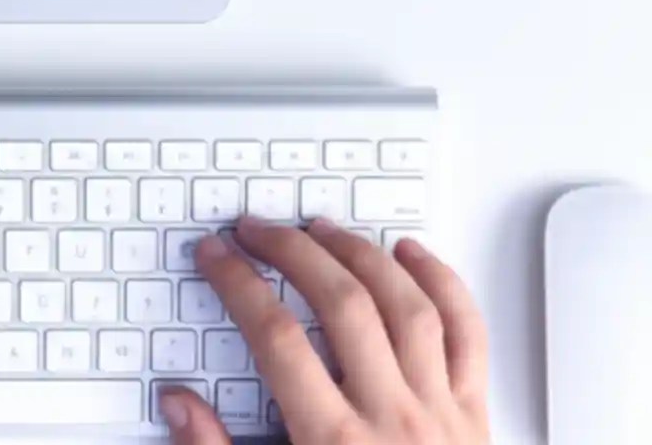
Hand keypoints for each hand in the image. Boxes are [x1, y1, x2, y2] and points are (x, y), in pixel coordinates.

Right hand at [160, 217, 488, 444]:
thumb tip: (177, 404)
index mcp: (330, 442)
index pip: (274, 336)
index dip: (237, 284)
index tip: (215, 256)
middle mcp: (389, 418)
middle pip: (340, 304)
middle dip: (292, 252)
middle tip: (257, 229)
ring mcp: (439, 412)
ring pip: (406, 306)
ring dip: (360, 255)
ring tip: (321, 229)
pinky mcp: (475, 414)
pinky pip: (467, 334)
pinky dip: (443, 284)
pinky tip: (411, 255)